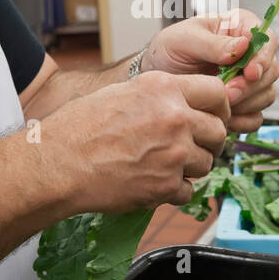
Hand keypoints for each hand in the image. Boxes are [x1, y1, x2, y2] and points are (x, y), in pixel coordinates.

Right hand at [42, 71, 229, 210]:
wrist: (58, 164)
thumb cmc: (79, 127)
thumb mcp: (121, 93)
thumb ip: (158, 96)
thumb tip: (183, 102)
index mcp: (164, 88)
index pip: (217, 92)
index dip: (220, 106)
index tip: (214, 116)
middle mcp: (175, 118)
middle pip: (218, 131)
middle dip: (208, 140)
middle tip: (191, 146)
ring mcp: (174, 153)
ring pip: (207, 163)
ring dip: (191, 166)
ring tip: (163, 165)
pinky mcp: (166, 185)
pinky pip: (188, 190)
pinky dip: (175, 190)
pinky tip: (153, 182)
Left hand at [141, 10, 278, 132]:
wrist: (155, 77)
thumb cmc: (168, 50)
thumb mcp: (184, 39)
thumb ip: (213, 43)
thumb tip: (243, 45)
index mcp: (239, 28)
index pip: (267, 40)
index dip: (263, 57)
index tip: (250, 72)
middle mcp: (249, 54)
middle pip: (271, 70)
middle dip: (251, 86)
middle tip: (228, 94)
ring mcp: (248, 81)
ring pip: (267, 94)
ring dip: (247, 103)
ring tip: (221, 105)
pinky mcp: (243, 104)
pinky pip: (255, 117)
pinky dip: (243, 121)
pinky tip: (224, 118)